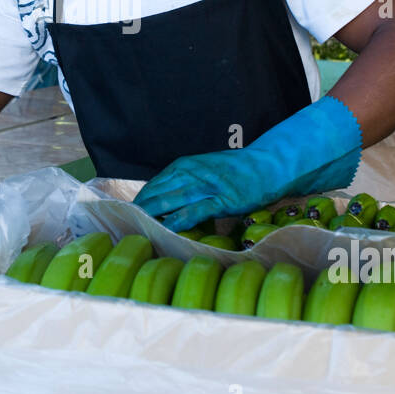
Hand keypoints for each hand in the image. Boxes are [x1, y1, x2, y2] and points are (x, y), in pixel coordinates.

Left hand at [132, 96, 362, 231]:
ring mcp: (208, 186)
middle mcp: (193, 173)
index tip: (129, 210)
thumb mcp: (206, 168)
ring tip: (139, 227)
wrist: (268, 165)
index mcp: (187, 164)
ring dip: (153, 214)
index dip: (142, 198)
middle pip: (159, 191)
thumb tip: (167, 197)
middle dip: (142, 208)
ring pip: (172, 200)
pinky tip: (166, 228)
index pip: (157, 182)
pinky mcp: (222, 200)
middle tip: (126, 221)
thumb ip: (187, 179)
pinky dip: (178, 220)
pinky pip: (195, 212)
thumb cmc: (237, 170)